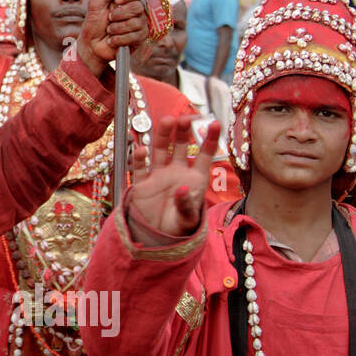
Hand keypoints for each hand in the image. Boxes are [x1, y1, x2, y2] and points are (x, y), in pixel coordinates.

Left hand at [76, 0, 150, 74]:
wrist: (91, 46)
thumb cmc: (93, 23)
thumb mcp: (96, 3)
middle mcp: (137, 9)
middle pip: (138, 6)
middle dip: (120, 14)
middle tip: (109, 18)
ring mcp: (140, 24)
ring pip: (136, 23)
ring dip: (117, 28)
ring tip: (109, 30)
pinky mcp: (140, 39)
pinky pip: (135, 36)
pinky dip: (119, 39)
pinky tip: (112, 40)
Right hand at [127, 115, 220, 239]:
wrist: (157, 238)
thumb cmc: (179, 226)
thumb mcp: (188, 219)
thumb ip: (186, 205)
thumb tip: (182, 189)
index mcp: (194, 179)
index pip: (205, 155)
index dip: (210, 139)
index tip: (215, 123)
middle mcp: (176, 172)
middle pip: (180, 147)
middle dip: (182, 132)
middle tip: (184, 117)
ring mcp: (158, 176)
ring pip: (160, 151)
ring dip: (163, 136)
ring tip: (166, 121)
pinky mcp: (141, 184)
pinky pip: (140, 169)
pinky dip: (139, 159)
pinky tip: (141, 150)